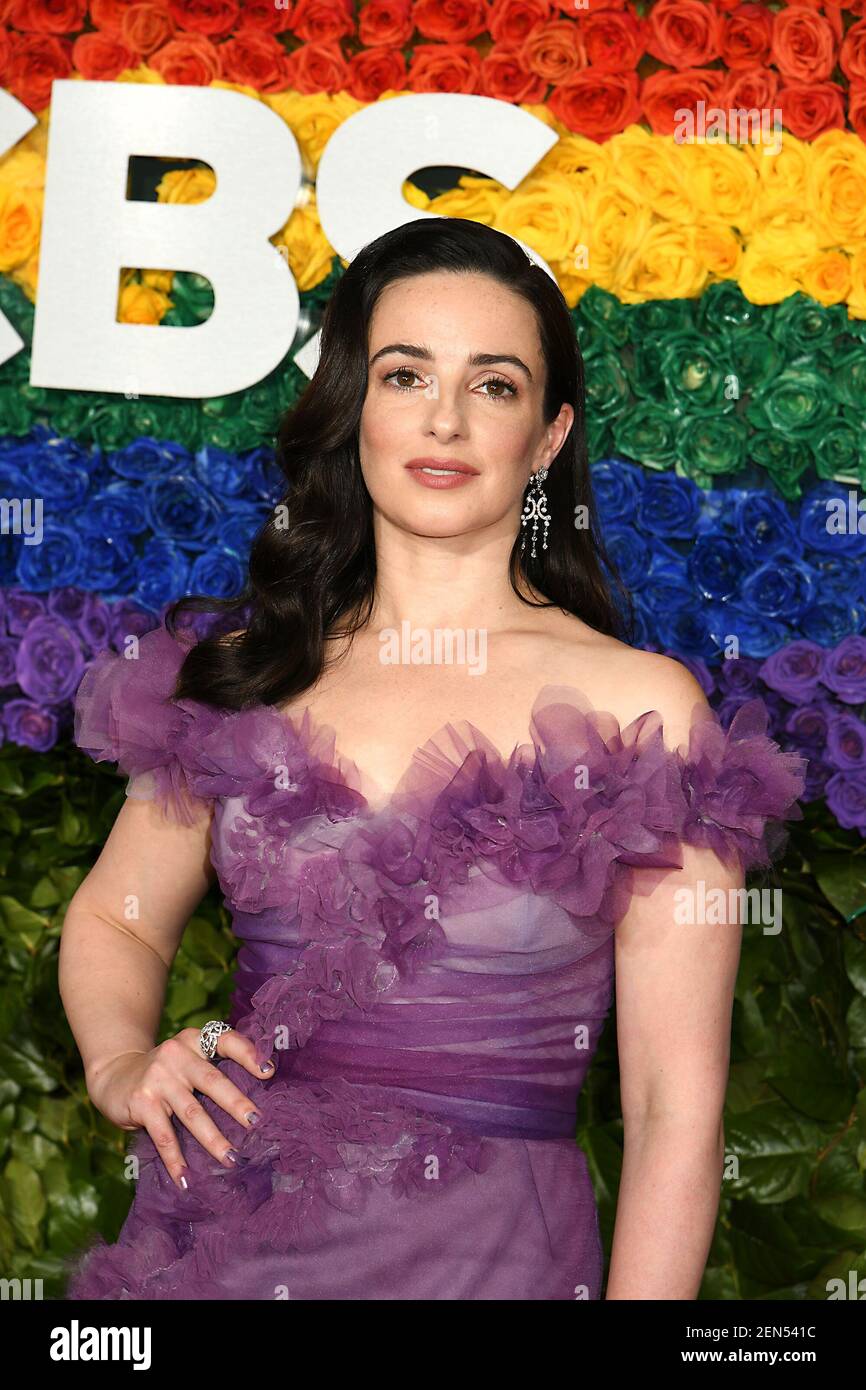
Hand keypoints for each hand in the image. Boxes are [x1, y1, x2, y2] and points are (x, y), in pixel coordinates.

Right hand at [86, 1028, 275, 1190]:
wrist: (113, 1074)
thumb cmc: (163, 1071)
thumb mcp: (187, 1058)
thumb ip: (211, 1069)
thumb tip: (254, 1100)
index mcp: (194, 1041)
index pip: (225, 1041)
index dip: (248, 1054)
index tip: (269, 1072)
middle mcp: (177, 1055)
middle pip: (212, 1081)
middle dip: (236, 1103)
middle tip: (257, 1123)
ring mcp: (158, 1078)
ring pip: (192, 1113)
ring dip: (213, 1140)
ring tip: (231, 1159)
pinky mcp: (142, 1102)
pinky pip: (163, 1136)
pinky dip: (175, 1159)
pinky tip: (185, 1178)